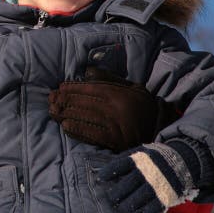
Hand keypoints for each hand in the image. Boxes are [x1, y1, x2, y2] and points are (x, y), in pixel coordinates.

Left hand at [48, 66, 179, 151]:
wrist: (162, 127)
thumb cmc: (143, 105)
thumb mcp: (131, 87)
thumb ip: (109, 79)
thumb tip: (87, 71)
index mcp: (119, 94)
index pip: (91, 89)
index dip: (73, 88)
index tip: (60, 87)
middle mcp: (116, 108)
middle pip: (85, 102)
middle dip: (65, 100)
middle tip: (51, 99)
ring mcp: (116, 125)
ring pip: (86, 117)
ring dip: (67, 114)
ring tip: (54, 111)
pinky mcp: (116, 140)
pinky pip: (93, 134)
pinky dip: (78, 130)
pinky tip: (66, 126)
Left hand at [98, 143, 196, 212]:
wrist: (182, 160)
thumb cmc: (152, 158)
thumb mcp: (138, 152)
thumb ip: (122, 160)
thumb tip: (101, 172)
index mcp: (138, 158)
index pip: (118, 166)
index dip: (107, 173)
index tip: (101, 179)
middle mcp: (147, 170)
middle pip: (126, 185)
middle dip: (115, 194)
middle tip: (111, 198)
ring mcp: (157, 184)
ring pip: (137, 199)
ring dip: (126, 206)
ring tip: (121, 208)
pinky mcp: (166, 196)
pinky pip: (152, 209)